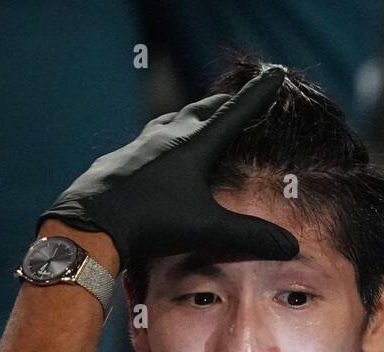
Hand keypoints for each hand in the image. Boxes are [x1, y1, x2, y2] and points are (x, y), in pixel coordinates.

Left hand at [39, 67, 299, 264]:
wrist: (91, 224)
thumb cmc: (151, 222)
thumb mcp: (207, 229)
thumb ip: (249, 236)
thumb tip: (292, 246)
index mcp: (194, 146)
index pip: (235, 113)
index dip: (258, 95)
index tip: (275, 73)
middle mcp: (168, 136)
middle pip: (202, 110)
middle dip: (224, 104)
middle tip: (238, 100)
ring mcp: (141, 145)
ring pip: (172, 121)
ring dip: (191, 118)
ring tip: (199, 120)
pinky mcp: (121, 159)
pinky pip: (149, 140)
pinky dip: (165, 138)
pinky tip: (159, 152)